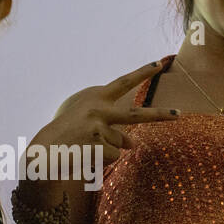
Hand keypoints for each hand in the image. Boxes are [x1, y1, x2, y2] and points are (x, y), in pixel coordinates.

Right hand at [32, 61, 180, 163]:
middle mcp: (99, 108)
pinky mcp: (97, 145)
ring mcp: (99, 127)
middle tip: (179, 114)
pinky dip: (102, 160)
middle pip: (137, 115)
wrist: (44, 150)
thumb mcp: (89, 124)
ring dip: (108, 149)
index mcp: (96, 97)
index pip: (123, 82)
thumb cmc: (67, 135)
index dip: (143, 73)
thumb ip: (114, 130)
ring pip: (121, 144)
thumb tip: (134, 145)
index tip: (160, 63)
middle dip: (160, 115)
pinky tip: (85, 155)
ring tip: (86, 148)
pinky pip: (113, 157)